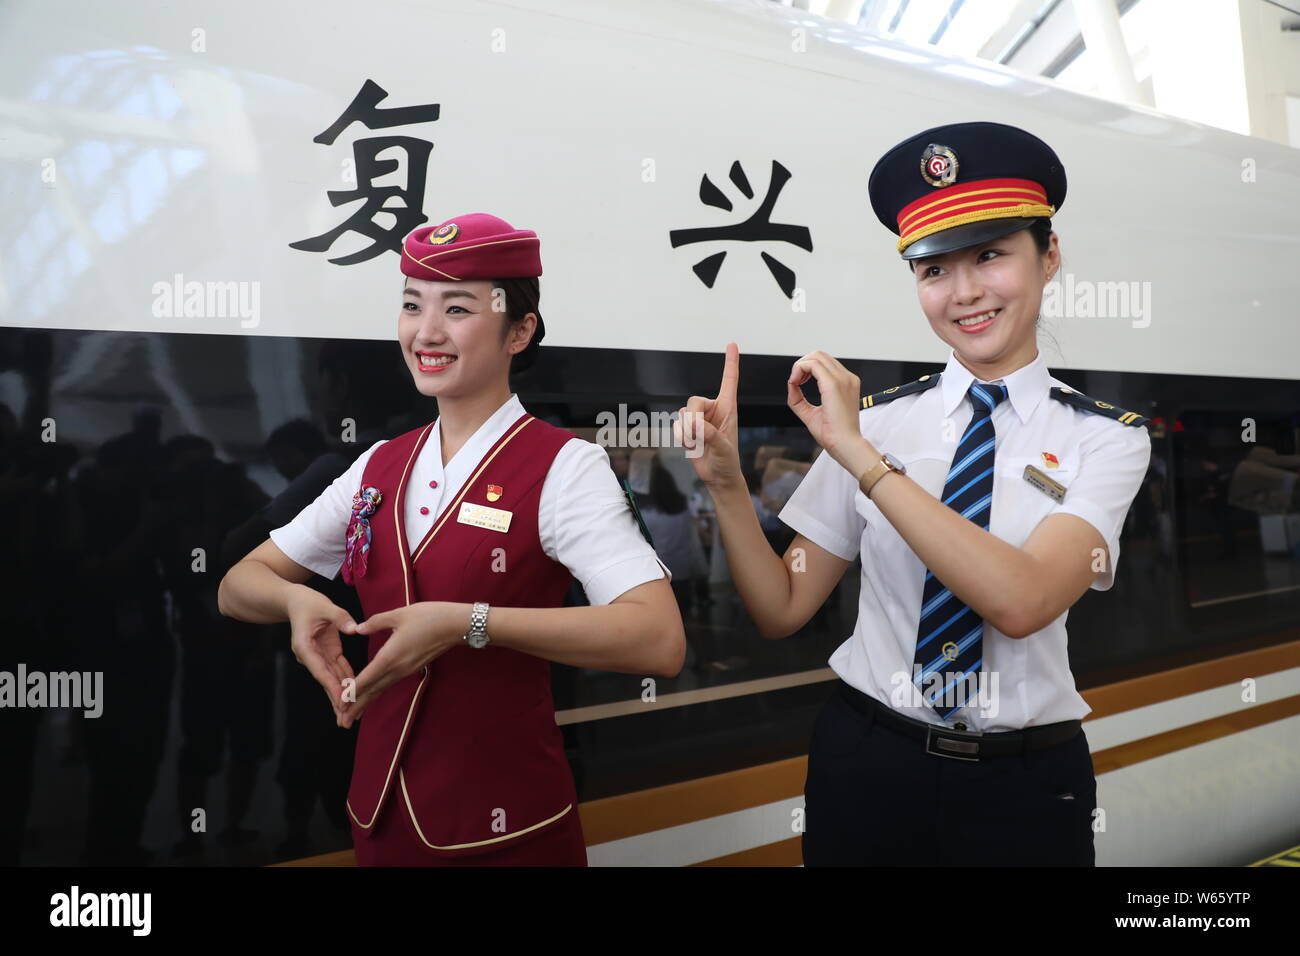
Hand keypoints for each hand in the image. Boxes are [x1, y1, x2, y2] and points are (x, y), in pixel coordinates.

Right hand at [286, 587, 357, 725]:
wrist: (295, 601)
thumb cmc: (306, 602)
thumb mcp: (323, 605)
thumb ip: (339, 617)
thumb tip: (354, 628)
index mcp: (305, 647)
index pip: (320, 670)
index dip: (332, 686)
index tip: (342, 700)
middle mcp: (310, 656)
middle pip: (326, 681)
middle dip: (336, 700)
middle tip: (346, 720)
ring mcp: (319, 656)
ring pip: (333, 679)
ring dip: (343, 695)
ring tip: (352, 714)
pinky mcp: (328, 652)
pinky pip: (339, 669)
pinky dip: (348, 680)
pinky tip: (358, 691)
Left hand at [343, 602, 468, 727]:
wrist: (456, 625)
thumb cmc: (429, 617)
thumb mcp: (399, 614)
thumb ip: (375, 622)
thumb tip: (356, 629)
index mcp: (391, 656)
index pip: (367, 678)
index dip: (352, 692)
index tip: (340, 705)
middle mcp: (398, 668)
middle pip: (373, 691)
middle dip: (357, 707)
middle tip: (343, 722)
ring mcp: (406, 670)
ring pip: (381, 689)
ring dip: (366, 702)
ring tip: (353, 716)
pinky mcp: (412, 668)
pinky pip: (390, 683)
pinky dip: (378, 692)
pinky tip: (373, 694)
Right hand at [675, 342, 742, 490]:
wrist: (718, 476)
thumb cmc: (728, 461)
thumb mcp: (724, 448)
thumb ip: (710, 434)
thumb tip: (695, 423)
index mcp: (728, 408)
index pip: (729, 381)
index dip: (730, 363)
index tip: (732, 344)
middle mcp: (712, 410)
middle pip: (694, 400)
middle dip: (693, 418)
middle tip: (698, 434)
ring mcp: (699, 419)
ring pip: (683, 413)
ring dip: (687, 432)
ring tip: (699, 445)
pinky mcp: (687, 429)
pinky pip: (676, 425)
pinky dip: (681, 437)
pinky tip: (691, 446)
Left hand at [787, 350, 872, 477]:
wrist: (845, 445)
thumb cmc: (833, 434)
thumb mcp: (811, 413)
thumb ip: (799, 399)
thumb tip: (790, 386)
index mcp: (847, 383)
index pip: (825, 363)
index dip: (807, 369)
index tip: (798, 384)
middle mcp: (847, 378)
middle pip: (819, 355)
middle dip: (802, 364)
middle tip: (795, 382)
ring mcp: (843, 379)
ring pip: (816, 356)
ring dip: (800, 367)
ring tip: (795, 383)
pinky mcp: (834, 384)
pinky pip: (812, 365)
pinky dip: (799, 370)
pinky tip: (795, 383)